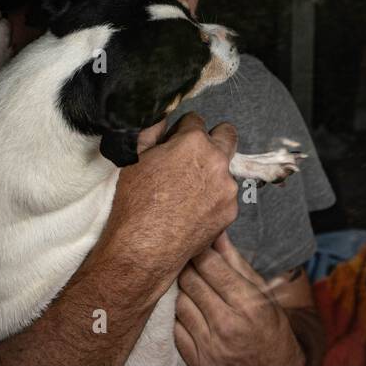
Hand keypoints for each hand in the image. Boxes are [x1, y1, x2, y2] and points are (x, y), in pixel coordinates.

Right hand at [102, 113, 239, 272]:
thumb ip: (151, 130)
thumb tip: (161, 118)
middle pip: (227, 135)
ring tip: (186, 192)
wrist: (144, 248)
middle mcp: (217, 161)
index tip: (176, 141)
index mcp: (194, 142)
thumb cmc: (135, 203)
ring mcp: (227, 188)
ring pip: (225, 169)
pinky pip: (225, 196)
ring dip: (211, 173)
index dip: (182, 130)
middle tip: (194, 155)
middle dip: (213, 139)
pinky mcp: (231, 212)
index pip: (196, 120)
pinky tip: (192, 210)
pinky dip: (213, 199)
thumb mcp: (134, 158)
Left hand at [174, 231, 305, 365]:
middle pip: (190, 281)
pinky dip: (179, 316)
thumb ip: (236, 263)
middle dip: (188, 266)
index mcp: (248, 304)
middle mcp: (227, 325)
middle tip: (190, 260)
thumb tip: (217, 234)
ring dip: (182, 291)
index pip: (210, 265)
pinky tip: (190, 310)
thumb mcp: (262, 293)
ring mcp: (209, 345)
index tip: (197, 242)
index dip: (200, 249)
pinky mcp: (196, 360)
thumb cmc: (270, 329)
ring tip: (191, 286)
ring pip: (179, 303)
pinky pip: (175, 328)